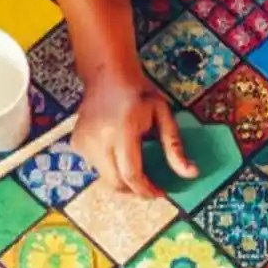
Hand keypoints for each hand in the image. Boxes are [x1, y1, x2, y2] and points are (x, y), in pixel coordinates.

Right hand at [72, 69, 196, 196]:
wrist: (108, 75)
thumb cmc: (139, 93)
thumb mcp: (163, 114)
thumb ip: (175, 146)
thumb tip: (191, 173)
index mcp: (121, 131)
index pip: (131, 174)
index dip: (147, 190)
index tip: (161, 193)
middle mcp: (98, 139)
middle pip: (116, 183)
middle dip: (136, 190)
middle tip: (151, 187)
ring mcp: (83, 142)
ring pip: (105, 178)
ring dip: (124, 180)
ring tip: (138, 167)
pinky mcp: (77, 143)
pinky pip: (97, 168)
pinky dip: (111, 168)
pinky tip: (120, 152)